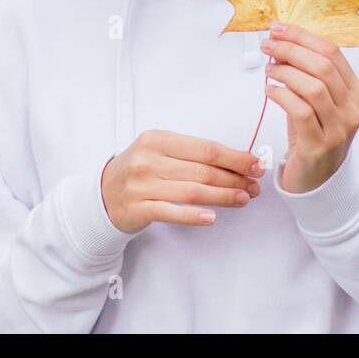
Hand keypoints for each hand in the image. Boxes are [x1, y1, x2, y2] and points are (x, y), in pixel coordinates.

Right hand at [101, 129, 264, 232]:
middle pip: (202, 170)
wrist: (103, 193)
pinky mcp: (138, 208)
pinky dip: (194, 216)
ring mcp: (142, 185)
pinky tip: (212, 217)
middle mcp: (148, 159)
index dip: (235, 157)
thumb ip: (192, 153)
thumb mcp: (160, 150)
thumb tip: (236, 160)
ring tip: (243, 199)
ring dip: (222, 196)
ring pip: (192, 191)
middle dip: (234, 178)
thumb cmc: (140, 170)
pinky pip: (172, 212)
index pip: (206, 148)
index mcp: (158, 139)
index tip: (255, 164)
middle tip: (253, 185)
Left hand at [260, 21, 358, 193]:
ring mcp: (339, 128)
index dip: (303, 36)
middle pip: (323, 65)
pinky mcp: (319, 145)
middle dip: (291, 49)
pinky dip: (281, 95)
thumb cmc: (313, 134)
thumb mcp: (317, 101)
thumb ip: (306, 73)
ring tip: (268, 69)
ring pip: (314, 86)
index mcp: (356, 92)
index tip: (278, 28)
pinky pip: (300, 111)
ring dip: (285, 71)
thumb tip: (280, 40)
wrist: (318, 180)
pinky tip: (269, 90)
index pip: (333, 52)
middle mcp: (353, 109)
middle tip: (268, 45)